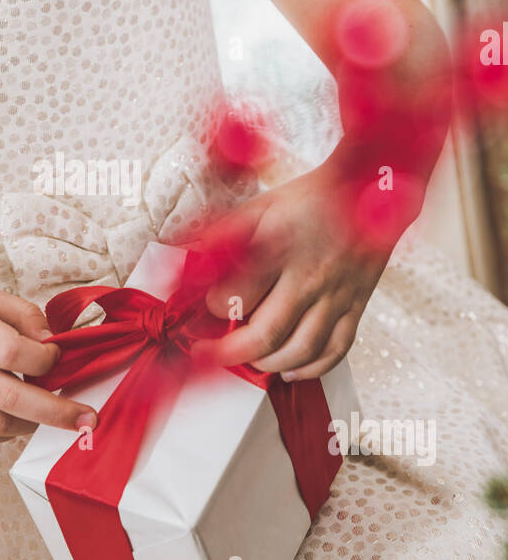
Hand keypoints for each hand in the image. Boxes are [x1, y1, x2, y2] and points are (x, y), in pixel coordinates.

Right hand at [0, 273, 97, 442]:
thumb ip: (22, 315)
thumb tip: (53, 343)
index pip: (14, 354)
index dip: (45, 361)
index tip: (55, 358)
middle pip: (11, 398)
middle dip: (56, 412)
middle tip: (86, 418)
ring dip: (32, 424)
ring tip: (48, 414)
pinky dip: (4, 433)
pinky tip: (17, 420)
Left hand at [188, 164, 394, 380]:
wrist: (369, 190)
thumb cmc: (312, 199)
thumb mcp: (261, 205)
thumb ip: (225, 235)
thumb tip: (190, 261)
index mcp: (281, 248)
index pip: (238, 295)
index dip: (215, 307)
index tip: (208, 307)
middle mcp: (310, 277)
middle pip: (267, 334)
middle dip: (231, 352)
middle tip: (212, 352)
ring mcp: (337, 295)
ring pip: (301, 350)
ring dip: (268, 364)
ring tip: (249, 360)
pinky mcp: (357, 304)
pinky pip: (337, 349)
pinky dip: (312, 368)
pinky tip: (290, 369)